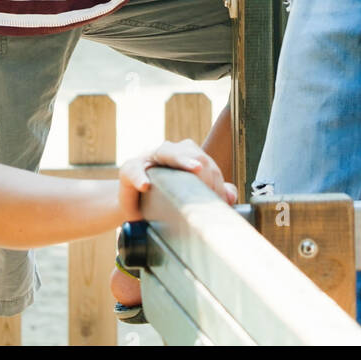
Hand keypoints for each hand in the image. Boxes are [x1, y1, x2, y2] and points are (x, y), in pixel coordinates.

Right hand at [117, 139, 238, 219]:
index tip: (221, 197)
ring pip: (166, 152)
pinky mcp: (129, 170)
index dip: (215, 176)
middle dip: (204, 167)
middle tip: (212, 186)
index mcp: (182, 156)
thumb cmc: (161, 200)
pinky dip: (141, 177)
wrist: (133, 208)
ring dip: (181, 160)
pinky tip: (146, 185)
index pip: (203, 159)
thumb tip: (231, 195)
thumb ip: (210, 191)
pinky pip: (134, 170)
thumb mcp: (187, 197)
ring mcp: (147, 158)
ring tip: (194, 169)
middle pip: (189, 151)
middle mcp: (167, 153)